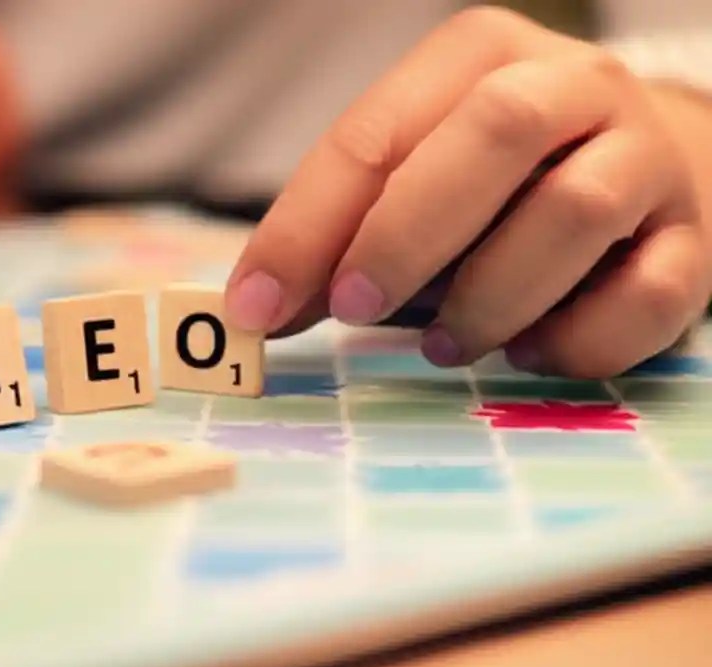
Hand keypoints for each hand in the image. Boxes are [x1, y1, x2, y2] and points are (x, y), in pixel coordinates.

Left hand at [224, 7, 711, 377]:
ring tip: (444, 346)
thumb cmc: (500, 180)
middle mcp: (573, 87)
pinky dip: (579, 340)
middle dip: (407, 234)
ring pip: (577, 210)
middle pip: (496, 136)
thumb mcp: (411, 183)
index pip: (376, 133)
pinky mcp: (695, 238)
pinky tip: (529, 353)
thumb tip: (261, 312)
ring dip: (493, 295)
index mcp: (479, 58)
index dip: (306, 225)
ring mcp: (646, 158)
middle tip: (354, 309)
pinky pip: (651, 293)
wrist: (653, 162)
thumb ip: (340, 237)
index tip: (255, 307)